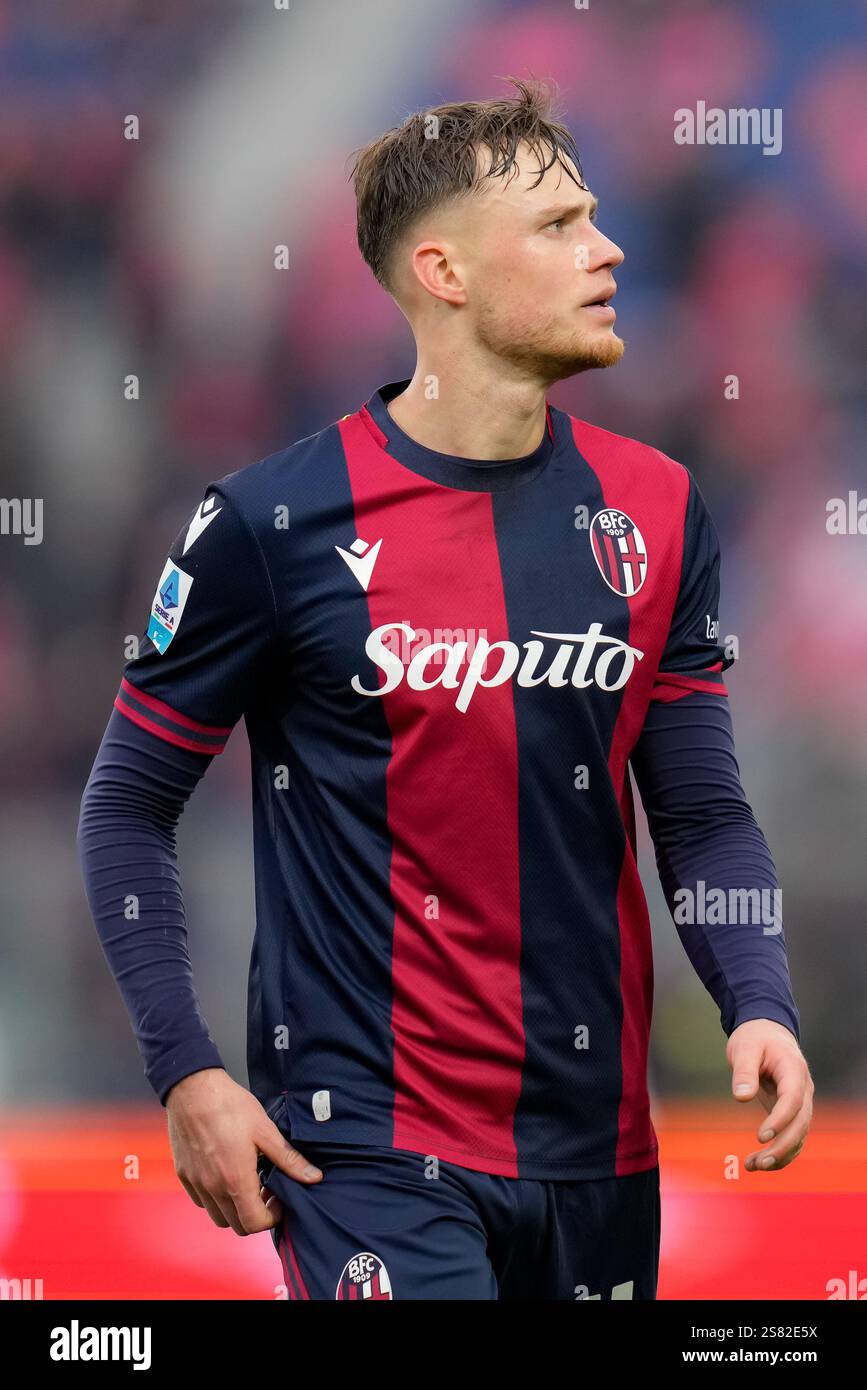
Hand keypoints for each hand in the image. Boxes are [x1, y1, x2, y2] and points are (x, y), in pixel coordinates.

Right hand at [165, 1068, 321, 1233]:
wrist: (193, 1089)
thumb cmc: (229, 1106)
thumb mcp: (265, 1131)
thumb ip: (289, 1159)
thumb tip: (314, 1177)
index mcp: (236, 1180)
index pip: (255, 1224)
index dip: (272, 1218)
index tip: (279, 1198)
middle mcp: (213, 1188)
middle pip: (236, 1226)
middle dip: (255, 1217)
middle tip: (266, 1192)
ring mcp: (196, 1183)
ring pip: (217, 1216)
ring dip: (234, 1209)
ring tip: (247, 1184)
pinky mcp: (184, 1175)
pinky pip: (200, 1201)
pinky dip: (215, 1198)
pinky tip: (226, 1175)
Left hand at [726, 1019, 813, 1172]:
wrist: (767, 1032)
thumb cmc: (755, 1037)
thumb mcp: (745, 1047)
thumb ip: (744, 1070)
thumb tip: (741, 1097)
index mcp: (793, 1070)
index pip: (792, 1100)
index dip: (779, 1120)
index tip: (760, 1137)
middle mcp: (802, 1089)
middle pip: (800, 1123)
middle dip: (782, 1146)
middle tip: (758, 1162)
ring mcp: (800, 1101)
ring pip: (798, 1135)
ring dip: (780, 1155)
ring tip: (752, 1166)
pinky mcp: (791, 1111)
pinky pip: (792, 1136)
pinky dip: (778, 1152)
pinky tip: (757, 1162)